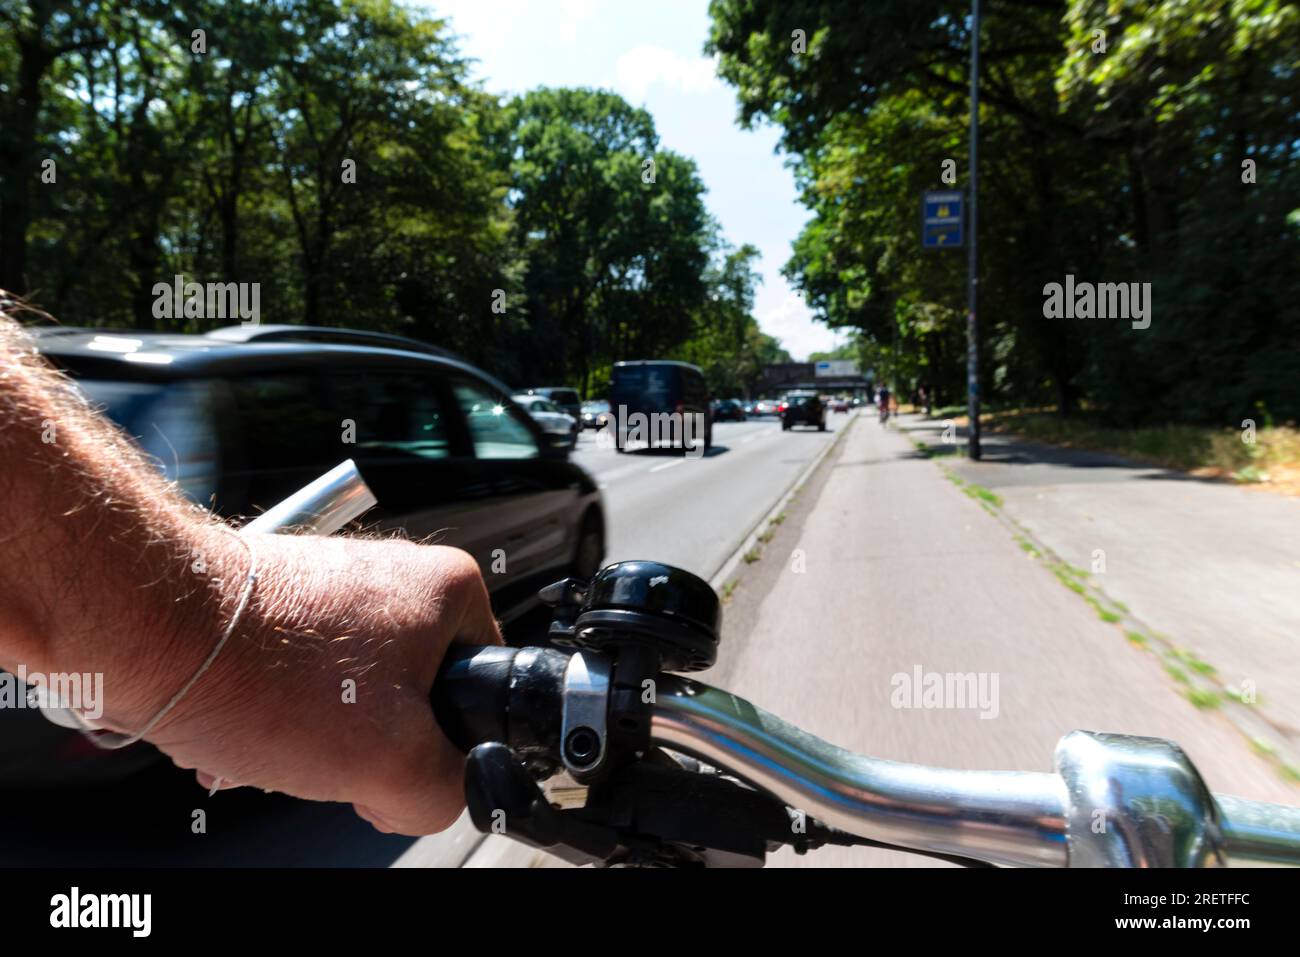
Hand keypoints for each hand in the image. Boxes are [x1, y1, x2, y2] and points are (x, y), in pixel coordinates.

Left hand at [126, 531, 501, 835]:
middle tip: (334, 753)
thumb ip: (445, 790)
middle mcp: (398, 576)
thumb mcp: (390, 760)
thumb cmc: (260, 670)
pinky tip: (251, 729)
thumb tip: (445, 792)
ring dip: (317, 738)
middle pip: (415, 699)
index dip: (444, 746)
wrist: (151, 631)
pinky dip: (280, 716)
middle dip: (369, 745)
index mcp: (451, 590)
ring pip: (354, 697)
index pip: (484, 692)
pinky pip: (305, 682)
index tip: (399, 761)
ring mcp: (338, 588)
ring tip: (279, 739)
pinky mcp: (287, 606)